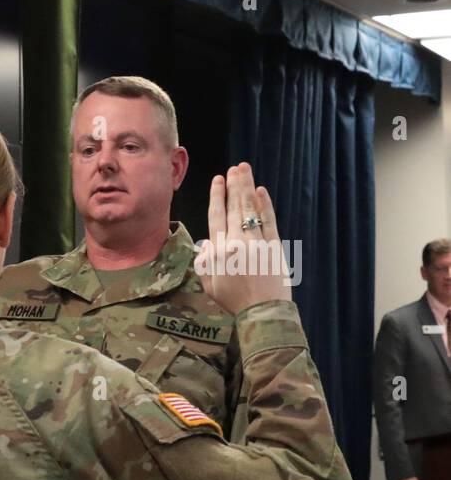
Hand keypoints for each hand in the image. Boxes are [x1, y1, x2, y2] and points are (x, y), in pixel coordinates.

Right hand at [197, 163, 292, 313]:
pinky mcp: (273, 245)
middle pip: (234, 207)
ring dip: (247, 188)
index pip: (217, 216)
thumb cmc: (233, 302)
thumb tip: (204, 245)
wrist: (262, 312)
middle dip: (234, 185)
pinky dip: (264, 205)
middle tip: (234, 167)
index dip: (217, 196)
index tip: (218, 180)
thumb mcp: (211, 286)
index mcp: (219, 251)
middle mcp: (237, 241)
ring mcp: (257, 241)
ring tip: (245, 170)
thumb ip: (205, 264)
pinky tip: (261, 191)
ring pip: (250, 209)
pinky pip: (268, 220)